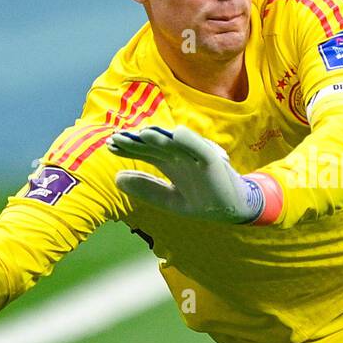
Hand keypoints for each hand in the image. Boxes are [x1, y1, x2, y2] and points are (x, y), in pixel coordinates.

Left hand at [108, 125, 268, 223]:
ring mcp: (197, 157)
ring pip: (175, 144)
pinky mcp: (213, 162)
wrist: (233, 209)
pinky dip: (191, 140)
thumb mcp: (170, 200)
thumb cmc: (202, 201)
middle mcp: (181, 156)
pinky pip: (201, 149)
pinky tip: (177, 133)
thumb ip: (146, 188)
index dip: (128, 148)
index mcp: (171, 163)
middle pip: (156, 145)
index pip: (146, 151)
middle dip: (137, 141)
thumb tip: (116, 178)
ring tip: (142, 134)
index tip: (110, 145)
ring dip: (160, 138)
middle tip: (117, 137)